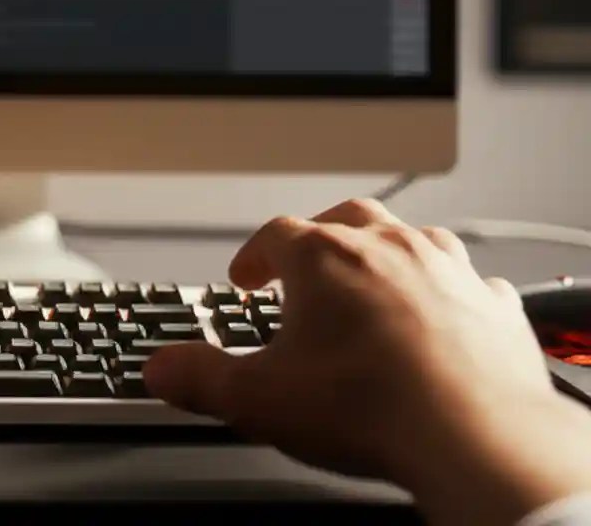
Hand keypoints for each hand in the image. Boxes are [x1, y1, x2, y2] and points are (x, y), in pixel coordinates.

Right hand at [144, 199, 590, 525]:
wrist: (475, 435)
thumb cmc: (372, 408)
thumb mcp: (257, 399)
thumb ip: (200, 378)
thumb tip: (163, 369)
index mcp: (324, 258)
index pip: (273, 235)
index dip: (252, 255)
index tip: (246, 277)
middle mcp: (388, 248)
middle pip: (343, 219)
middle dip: (318, 238)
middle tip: (303, 265)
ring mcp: (446, 270)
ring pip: (410, 238)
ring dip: (385, 254)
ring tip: (369, 282)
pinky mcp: (490, 305)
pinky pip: (466, 282)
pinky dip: (446, 292)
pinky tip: (438, 315)